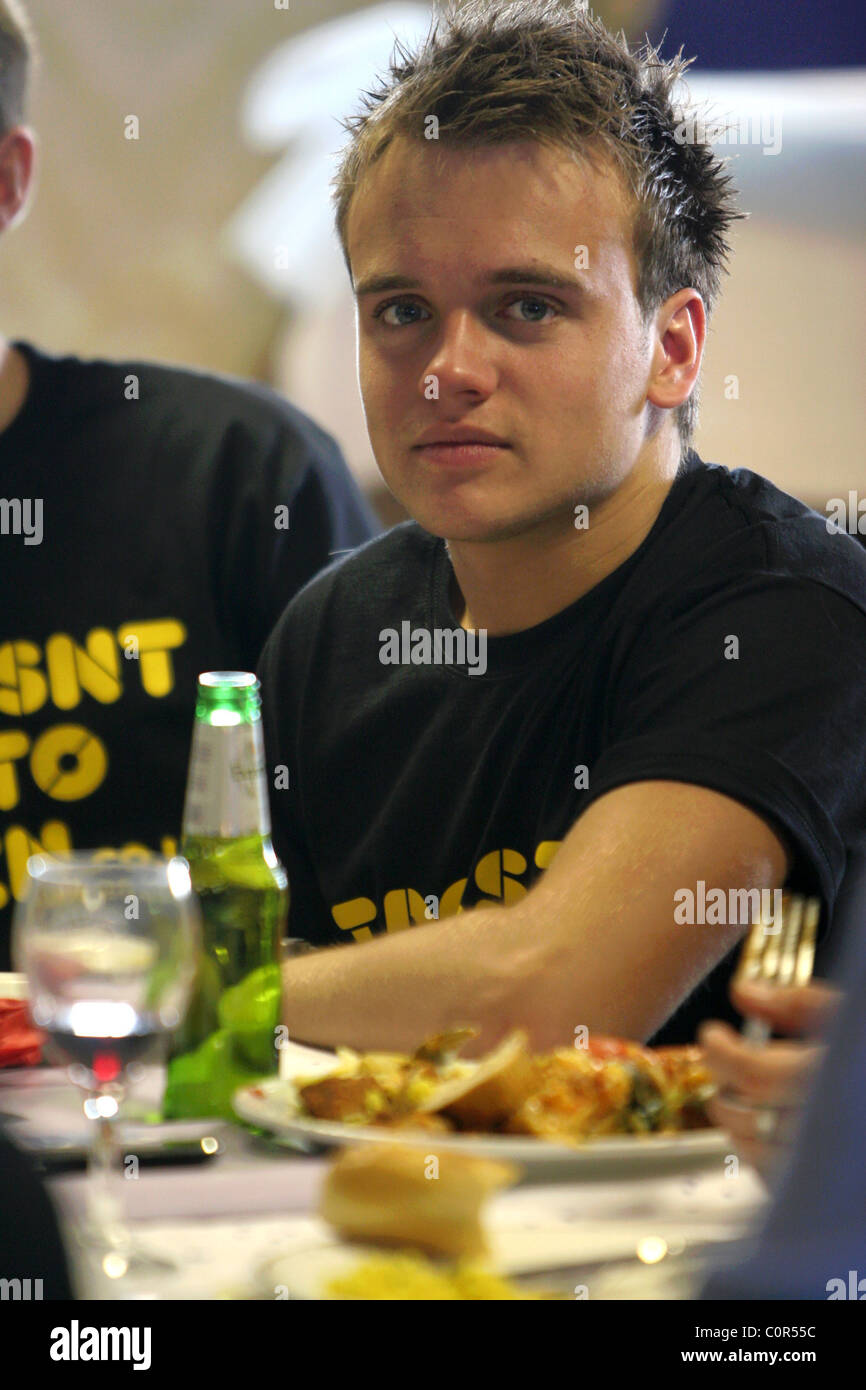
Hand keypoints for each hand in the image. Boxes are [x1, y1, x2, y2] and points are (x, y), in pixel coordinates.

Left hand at [698, 978, 839, 1180]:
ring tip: (734, 1099)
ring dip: (737, 1124)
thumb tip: (746, 991)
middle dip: (725, 1086)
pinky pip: (783, 1183)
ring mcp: (834, 1166)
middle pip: (754, 1113)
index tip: (713, 1035)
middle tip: (720, 1064)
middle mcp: (836, 1128)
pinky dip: (761, 1158)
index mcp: (839, 1079)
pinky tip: (763, 1135)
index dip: (724, 1053)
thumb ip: (801, 1005)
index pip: (757, 1072)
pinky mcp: (833, 1191)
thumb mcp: (856, 1017)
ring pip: (762, 1154)